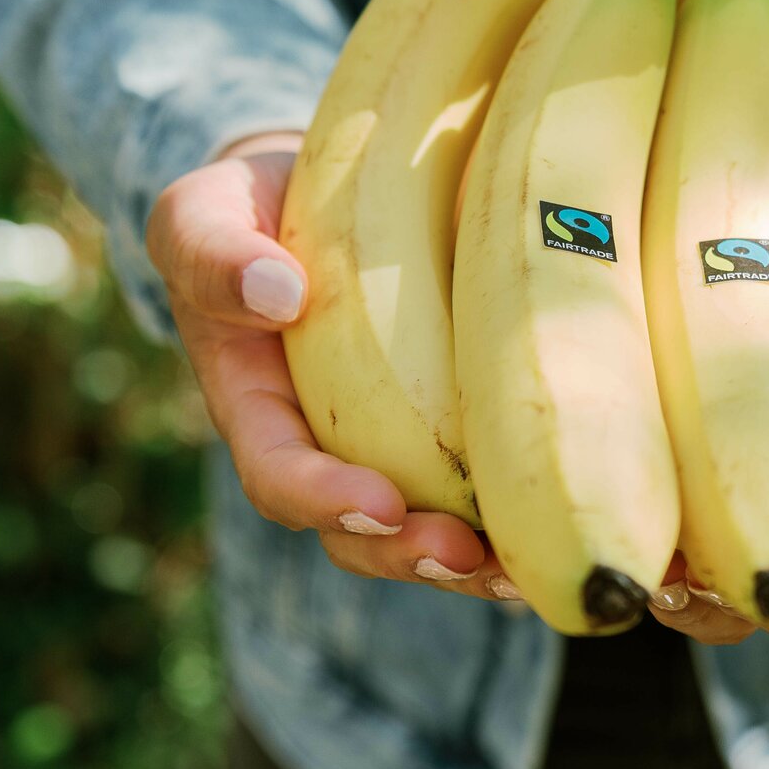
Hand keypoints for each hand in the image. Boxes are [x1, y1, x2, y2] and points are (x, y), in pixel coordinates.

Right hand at [145, 132, 515, 601]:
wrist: (313, 197)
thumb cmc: (249, 209)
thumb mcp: (203, 215)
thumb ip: (215, 253)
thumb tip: (279, 293)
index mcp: (256, 405)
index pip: (278, 473)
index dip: (324, 499)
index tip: (379, 503)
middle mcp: (323, 444)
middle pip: (358, 529)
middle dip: (411, 553)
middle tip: (470, 556)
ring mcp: (389, 445)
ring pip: (425, 526)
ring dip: (474, 560)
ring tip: (528, 571)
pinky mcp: (452, 427)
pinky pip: (480, 487)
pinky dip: (519, 517)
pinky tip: (564, 528)